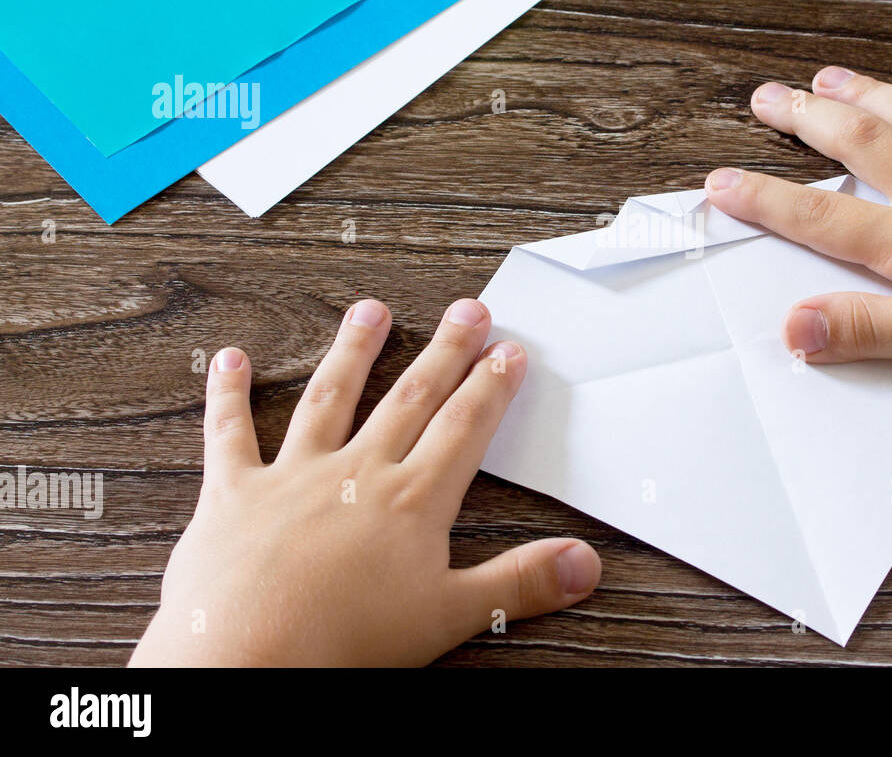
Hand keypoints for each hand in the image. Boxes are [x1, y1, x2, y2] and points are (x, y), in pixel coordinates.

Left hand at [130, 299, 600, 666]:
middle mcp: (357, 473)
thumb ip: (519, 583)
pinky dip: (229, 395)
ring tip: (369, 311)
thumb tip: (585, 564)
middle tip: (466, 310)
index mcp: (411, 502)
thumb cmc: (346, 643)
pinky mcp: (235, 493)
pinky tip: (230, 359)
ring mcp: (294, 476)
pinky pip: (231, 435)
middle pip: (410, 399)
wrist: (249, 659)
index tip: (509, 350)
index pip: (464, 429)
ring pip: (329, 399)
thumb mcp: (450, 616)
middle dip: (444, 351)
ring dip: (353, 351)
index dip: (491, 387)